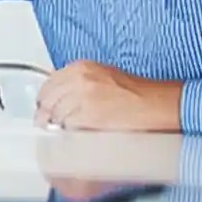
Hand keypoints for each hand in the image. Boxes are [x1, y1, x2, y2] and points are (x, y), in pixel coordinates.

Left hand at [34, 60, 180, 131]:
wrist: (157, 104)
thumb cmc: (137, 93)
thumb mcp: (102, 76)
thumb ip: (79, 83)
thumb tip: (61, 97)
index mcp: (81, 67)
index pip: (48, 84)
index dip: (45, 100)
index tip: (44, 109)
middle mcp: (79, 79)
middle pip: (47, 100)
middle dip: (46, 115)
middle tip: (48, 125)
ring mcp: (83, 96)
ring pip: (56, 115)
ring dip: (61, 126)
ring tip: (71, 130)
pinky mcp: (89, 114)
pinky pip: (69, 127)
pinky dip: (72, 133)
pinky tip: (81, 134)